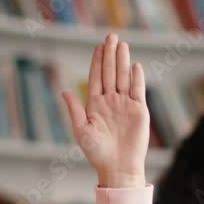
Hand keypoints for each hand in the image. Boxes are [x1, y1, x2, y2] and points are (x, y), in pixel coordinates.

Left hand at [62, 34, 148, 188]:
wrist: (117, 167)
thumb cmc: (97, 152)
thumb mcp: (81, 130)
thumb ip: (74, 110)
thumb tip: (64, 91)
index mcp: (95, 104)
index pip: (96, 77)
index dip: (97, 61)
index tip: (98, 46)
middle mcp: (111, 101)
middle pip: (110, 73)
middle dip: (110, 54)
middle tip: (111, 36)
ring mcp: (125, 104)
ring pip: (123, 77)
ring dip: (122, 61)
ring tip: (122, 45)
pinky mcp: (139, 110)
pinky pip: (138, 90)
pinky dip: (136, 78)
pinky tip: (135, 66)